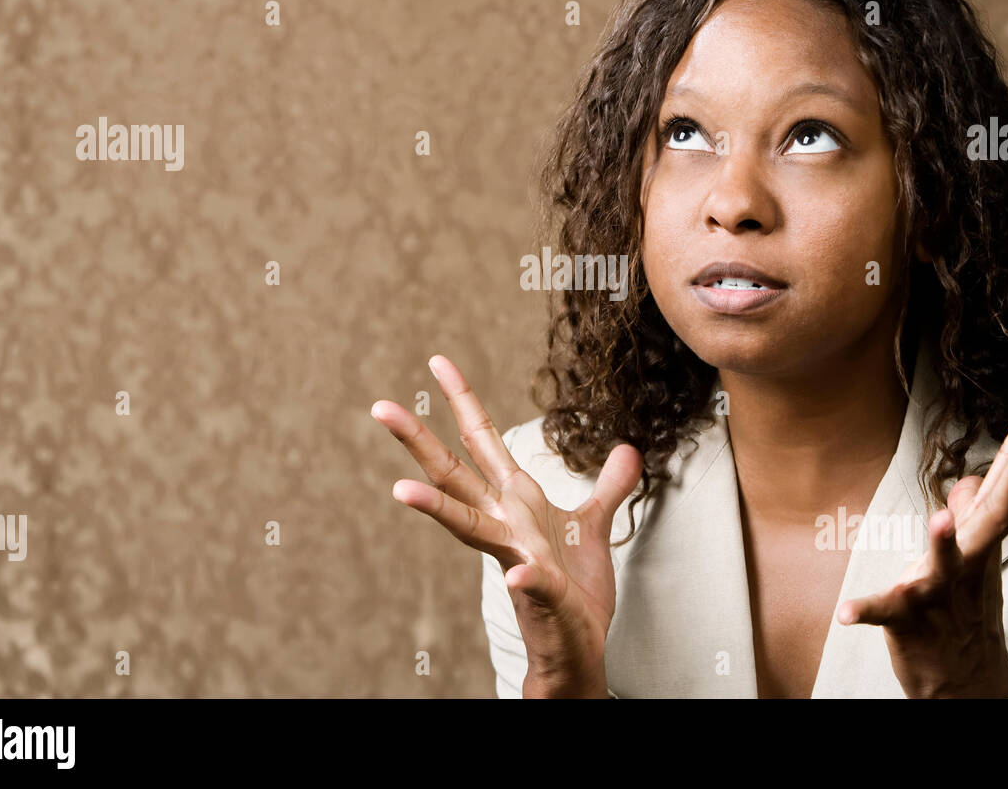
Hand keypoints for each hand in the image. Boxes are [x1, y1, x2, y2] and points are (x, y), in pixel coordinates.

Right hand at [371, 355, 641, 697]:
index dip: (463, 400)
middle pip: (453, 476)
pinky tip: (518, 573)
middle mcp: (505, 525)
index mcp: (516, 503)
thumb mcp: (593, 527)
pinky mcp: (541, 594)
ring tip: (400, 489)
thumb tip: (627, 448)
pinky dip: (526, 577)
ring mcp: (517, 559)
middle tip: (380, 408)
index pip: (482, 443)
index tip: (438, 361)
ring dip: (435, 507)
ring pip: (469, 527)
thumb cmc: (574, 589)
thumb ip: (607, 487)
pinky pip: (533, 582)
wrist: (578, 647)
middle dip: (417, 441)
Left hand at [836, 372, 1007, 697]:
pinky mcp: (908, 620)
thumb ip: (972, 513)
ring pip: (944, 564)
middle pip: (1000, 513)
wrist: (961, 681)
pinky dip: (864, 610)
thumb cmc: (962, 605)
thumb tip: (969, 479)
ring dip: (944, 543)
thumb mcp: (971, 555)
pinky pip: (884, 613)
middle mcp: (971, 559)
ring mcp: (941, 590)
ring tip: (939, 519)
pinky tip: (843, 612)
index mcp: (983, 535)